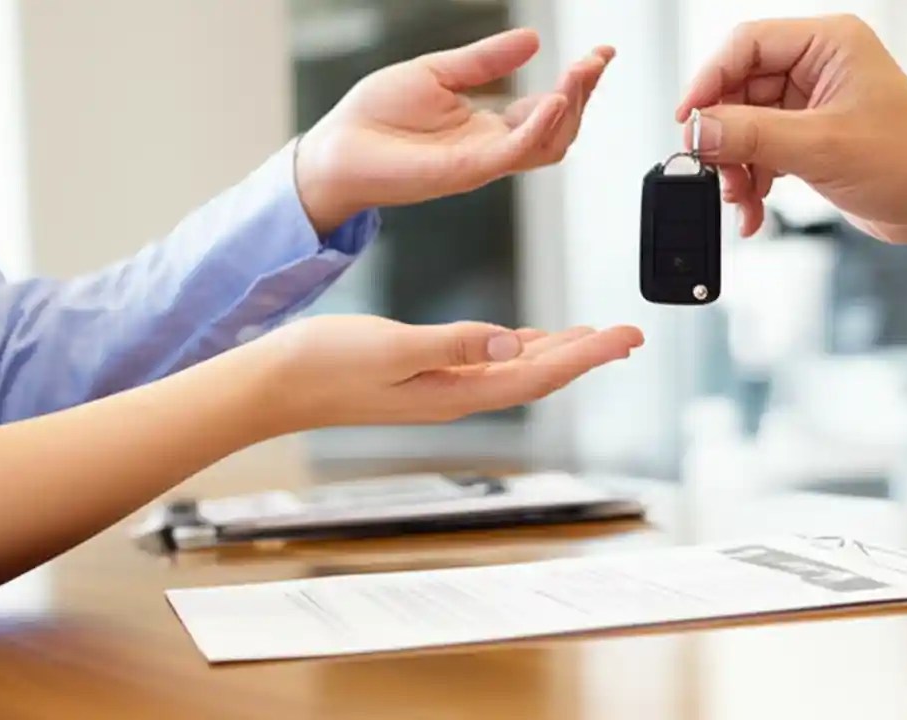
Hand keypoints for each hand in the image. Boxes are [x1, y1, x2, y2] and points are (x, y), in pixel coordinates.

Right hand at [254, 315, 642, 429]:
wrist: (276, 384)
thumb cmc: (325, 364)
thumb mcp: (394, 347)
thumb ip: (455, 344)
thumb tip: (516, 344)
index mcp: (457, 391)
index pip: (541, 374)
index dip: (590, 355)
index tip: (628, 336)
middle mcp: (458, 395)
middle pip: (541, 374)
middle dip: (590, 354)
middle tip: (631, 334)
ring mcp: (442, 387)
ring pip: (519, 368)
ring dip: (562, 352)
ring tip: (598, 337)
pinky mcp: (426, 375)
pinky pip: (490, 362)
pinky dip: (522, 348)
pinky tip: (532, 340)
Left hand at [295, 29, 614, 232]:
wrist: (336, 147)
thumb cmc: (375, 117)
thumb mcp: (438, 73)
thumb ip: (485, 61)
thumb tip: (531, 40)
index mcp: (488, 126)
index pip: (549, 108)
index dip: (579, 83)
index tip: (600, 54)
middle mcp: (492, 147)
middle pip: (560, 129)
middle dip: (586, 94)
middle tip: (597, 60)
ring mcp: (483, 162)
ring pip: (548, 144)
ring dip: (571, 108)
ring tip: (580, 74)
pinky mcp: (466, 171)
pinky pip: (515, 152)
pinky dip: (539, 125)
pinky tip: (553, 99)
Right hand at [676, 15, 906, 245]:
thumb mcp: (822, 148)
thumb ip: (752, 135)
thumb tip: (699, 129)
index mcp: (829, 43)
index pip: (746, 45)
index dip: (709, 80)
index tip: (689, 120)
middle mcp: (818, 65)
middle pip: (739, 88)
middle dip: (724, 136)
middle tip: (713, 169)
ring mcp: (812, 102)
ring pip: (744, 124)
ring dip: (736, 165)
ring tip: (741, 197)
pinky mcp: (809, 136)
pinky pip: (760, 150)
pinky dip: (752, 179)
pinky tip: (753, 207)